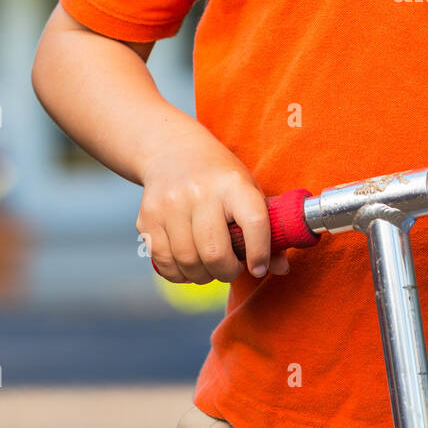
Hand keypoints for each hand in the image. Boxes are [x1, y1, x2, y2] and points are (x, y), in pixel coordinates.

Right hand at [138, 135, 288, 283]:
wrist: (173, 152)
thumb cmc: (220, 179)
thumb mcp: (248, 191)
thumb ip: (266, 230)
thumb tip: (280, 269)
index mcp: (234, 184)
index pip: (254, 223)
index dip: (260, 253)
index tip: (258, 268)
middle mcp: (200, 192)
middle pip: (214, 253)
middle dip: (226, 272)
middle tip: (230, 269)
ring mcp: (170, 205)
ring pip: (188, 262)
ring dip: (203, 276)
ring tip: (210, 267)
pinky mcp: (147, 218)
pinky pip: (164, 262)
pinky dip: (179, 273)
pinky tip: (188, 264)